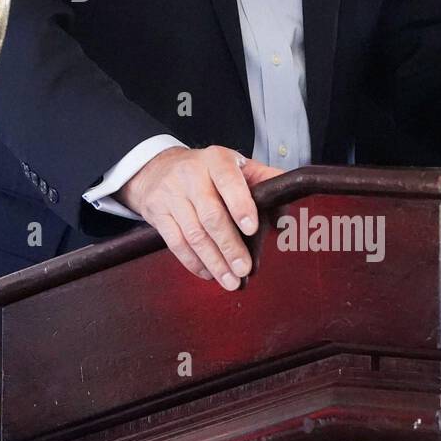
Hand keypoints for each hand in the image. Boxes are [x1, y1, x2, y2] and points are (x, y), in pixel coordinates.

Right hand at [118, 146, 283, 289]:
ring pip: (193, 233)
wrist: (157, 169)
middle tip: (244, 269)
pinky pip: (175, 242)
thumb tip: (284, 213)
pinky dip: (193, 262)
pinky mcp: (156, 213)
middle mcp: (191, 174)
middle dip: (230, 246)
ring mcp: (171, 194)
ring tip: (231, 281)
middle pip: (211, 215)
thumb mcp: (235, 166)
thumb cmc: (207, 172)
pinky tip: (208, 273)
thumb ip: (265, 182)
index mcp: (216, 160)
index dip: (240, 204)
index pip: (228, 180)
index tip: (252, 228)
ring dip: (214, 261)